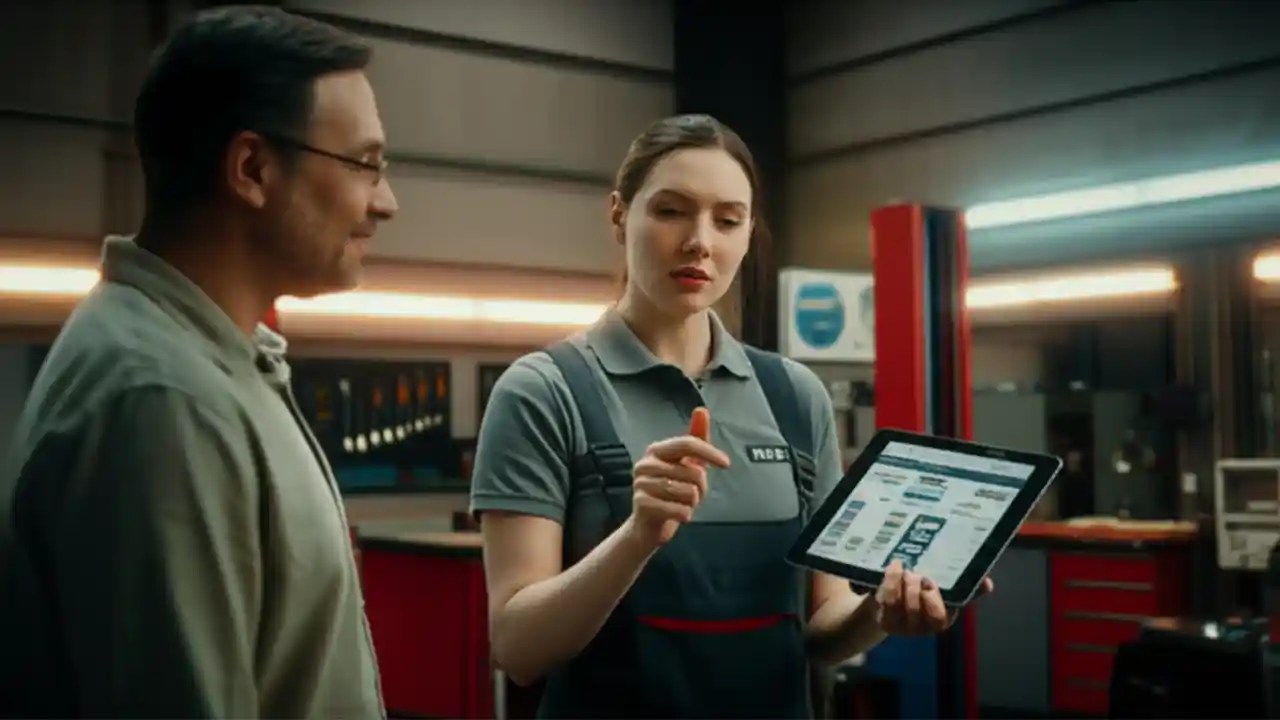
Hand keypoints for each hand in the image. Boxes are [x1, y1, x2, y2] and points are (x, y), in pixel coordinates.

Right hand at [624, 408, 729, 547]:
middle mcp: (646, 464)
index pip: (687, 443)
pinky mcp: (642, 504)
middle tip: (689, 495)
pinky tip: (676, 514)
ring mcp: (641, 484)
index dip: (709, 452)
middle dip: (700, 488)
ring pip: (688, 492)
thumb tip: (701, 411)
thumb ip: (696, 438)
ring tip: (680, 504)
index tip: (726, 463)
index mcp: (657, 450)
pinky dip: (685, 515)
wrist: (648, 526)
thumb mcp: (687, 464)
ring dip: (692, 503)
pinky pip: (679, 509)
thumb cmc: (670, 493)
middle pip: (693, 471)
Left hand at [872, 560, 994, 635]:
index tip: (931, 581)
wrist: (889, 600)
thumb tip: (988, 583)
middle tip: (915, 573)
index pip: (941, 617)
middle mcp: (923, 628)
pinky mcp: (885, 620)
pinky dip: (889, 582)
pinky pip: (886, 601)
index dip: (934, 600)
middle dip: (917, 590)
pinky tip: (893, 568)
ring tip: (902, 567)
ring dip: (900, 583)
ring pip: (900, 606)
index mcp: (942, 619)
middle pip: (918, 612)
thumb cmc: (922, 591)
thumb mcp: (944, 588)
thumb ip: (965, 585)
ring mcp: (902, 626)